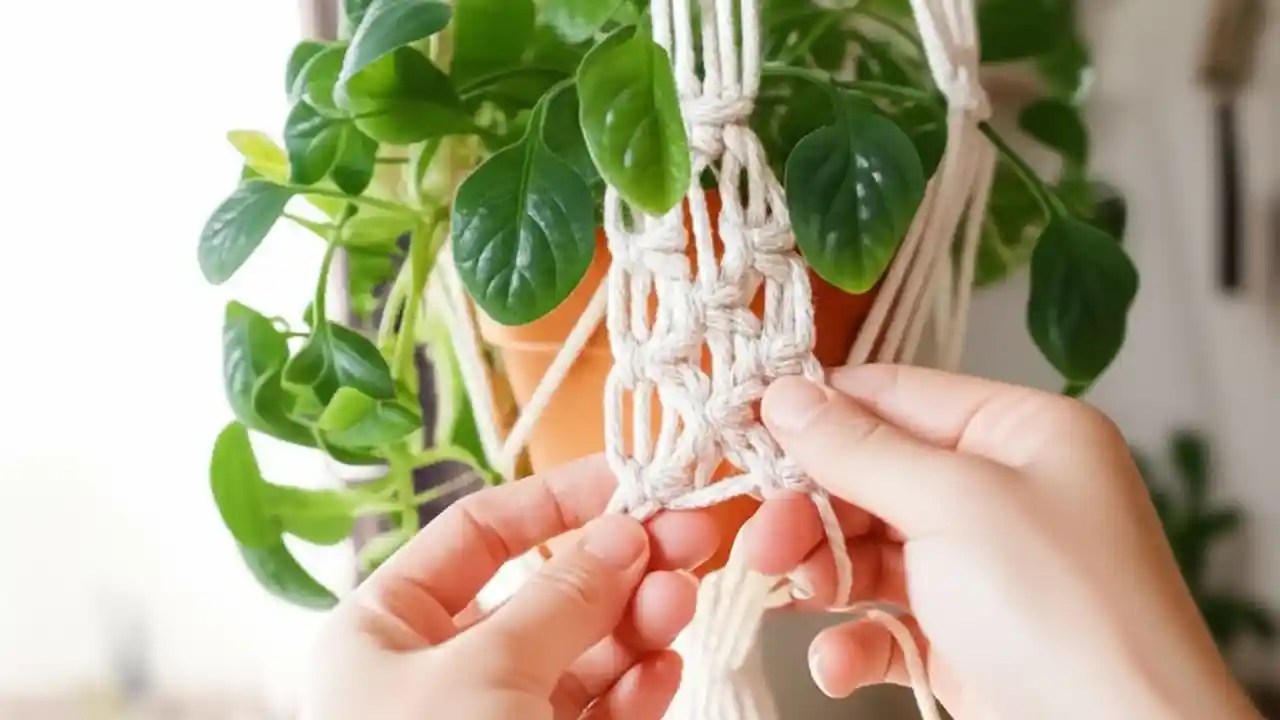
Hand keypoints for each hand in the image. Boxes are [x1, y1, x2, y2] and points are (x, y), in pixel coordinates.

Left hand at [301, 456, 718, 719]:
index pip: (479, 534)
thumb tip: (619, 533)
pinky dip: (636, 686)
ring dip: (637, 620)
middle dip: (618, 564)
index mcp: (385, 631)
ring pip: (583, 652)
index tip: (631, 478)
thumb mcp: (484, 676)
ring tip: (682, 597)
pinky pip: (600, 711)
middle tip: (688, 535)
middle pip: (546, 591)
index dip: (558, 499)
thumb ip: (561, 599)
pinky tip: (663, 665)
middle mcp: (440, 671)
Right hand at [745, 364, 1258, 719]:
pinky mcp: (964, 640)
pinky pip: (886, 621)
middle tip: (763, 541)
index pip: (897, 395)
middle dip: (811, 508)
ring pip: (869, 550)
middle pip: (872, 476)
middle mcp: (1004, 493)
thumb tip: (785, 395)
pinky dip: (852, 640)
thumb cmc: (1063, 614)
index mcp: (1022, 434)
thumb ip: (860, 448)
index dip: (818, 410)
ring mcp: (983, 570)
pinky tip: (837, 660)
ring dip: (822, 572)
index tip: (745, 427)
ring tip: (794, 595)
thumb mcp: (954, 504)